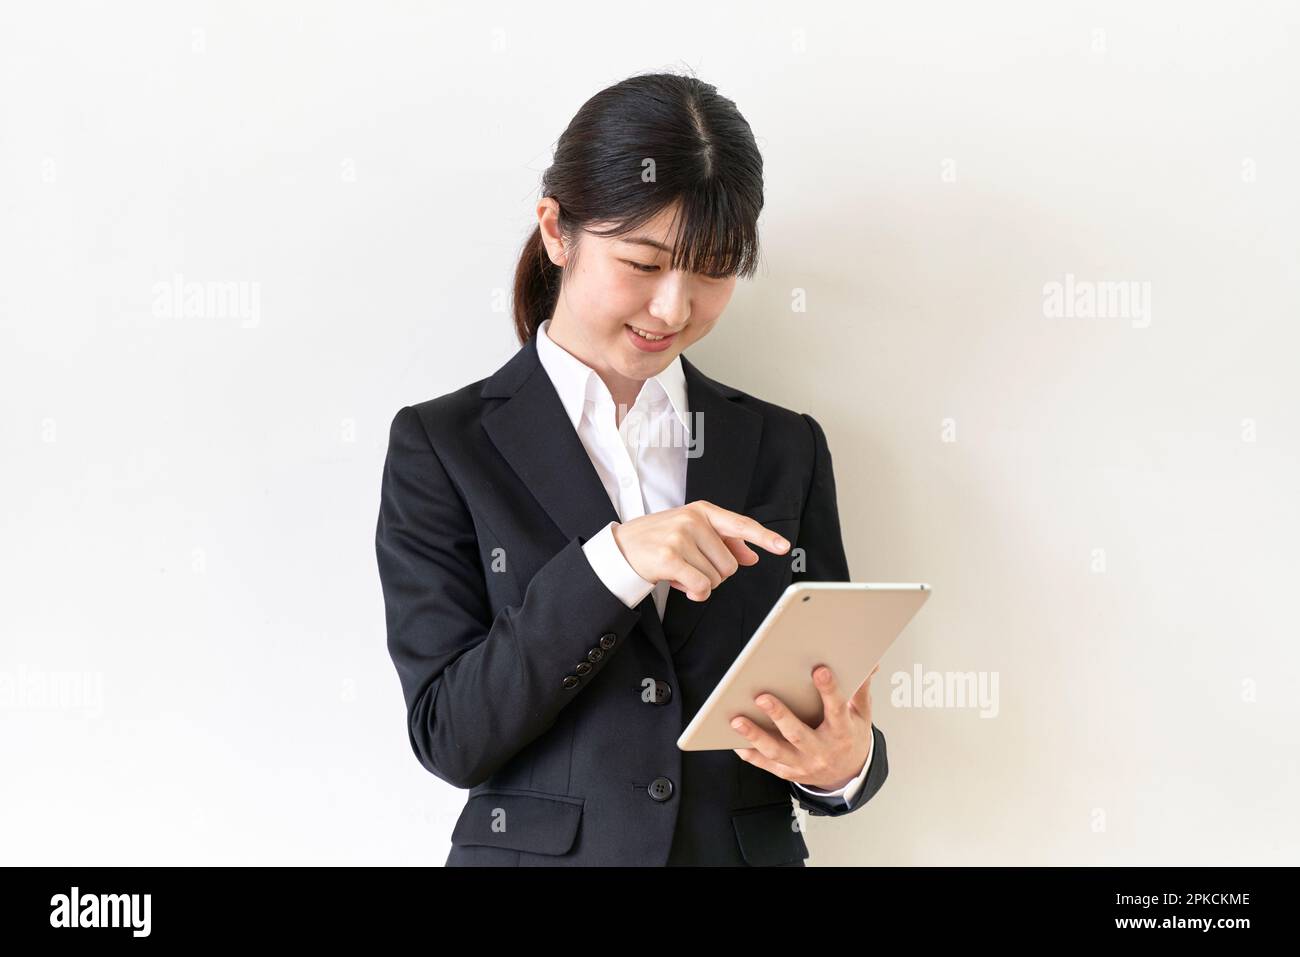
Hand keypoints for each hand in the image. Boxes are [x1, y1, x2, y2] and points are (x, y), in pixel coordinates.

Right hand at [610, 500, 789, 601]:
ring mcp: (680, 537)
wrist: (620, 549)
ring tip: (679, 571)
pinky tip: (679, 584)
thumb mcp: (691, 532)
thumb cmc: (660, 540)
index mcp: (702, 510)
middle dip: (714, 574)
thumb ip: (723, 542)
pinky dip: (694, 593)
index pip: (740, 525)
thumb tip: (752, 557)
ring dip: (700, 583)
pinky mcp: (669, 558)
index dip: (764, 537)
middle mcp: (693, 520)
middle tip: (690, 566)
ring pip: (716, 578)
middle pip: (730, 565)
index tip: (783, 547)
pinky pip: (701, 587)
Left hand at [731, 663, 879, 790]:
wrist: (849, 774)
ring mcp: (804, 765)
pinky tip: (735, 741)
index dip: (829, 690)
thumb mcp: (862, 715)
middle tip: (762, 697)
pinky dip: (750, 754)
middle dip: (780, 716)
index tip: (819, 670)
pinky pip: (766, 764)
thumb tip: (870, 664)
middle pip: (798, 734)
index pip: (837, 709)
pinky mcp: (789, 773)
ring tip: (737, 720)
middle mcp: (822, 751)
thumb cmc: (851, 736)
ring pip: (777, 752)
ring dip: (755, 736)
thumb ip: (861, 690)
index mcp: (843, 732)